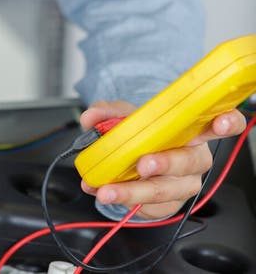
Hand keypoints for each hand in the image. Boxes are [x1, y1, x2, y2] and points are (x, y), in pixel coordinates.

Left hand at [79, 99, 245, 219]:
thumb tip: (91, 116)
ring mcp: (184, 184)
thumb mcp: (124, 114)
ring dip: (133, 190)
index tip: (220, 123)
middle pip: (187, 162)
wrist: (135, 155)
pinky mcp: (170, 205)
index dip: (227, 122)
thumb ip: (107, 111)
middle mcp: (194, 158)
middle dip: (164, 163)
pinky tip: (110, 193)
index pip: (222, 123)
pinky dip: (127, 201)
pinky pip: (152, 208)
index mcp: (192, 129)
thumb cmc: (142, 131)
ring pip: (164, 190)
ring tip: (108, 189)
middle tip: (142, 164)